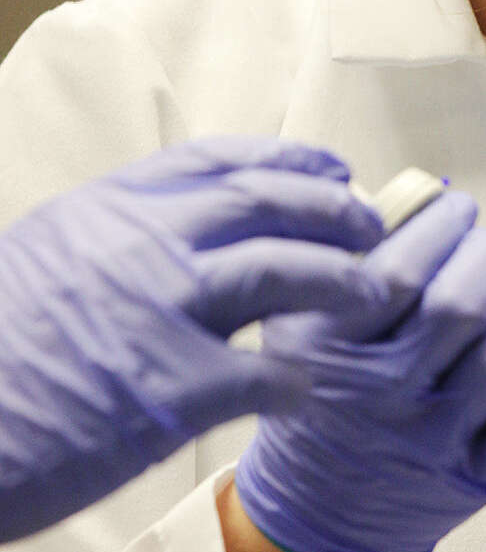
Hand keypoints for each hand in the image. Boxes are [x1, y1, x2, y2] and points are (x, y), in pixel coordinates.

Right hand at [0, 138, 386, 540]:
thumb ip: (115, 236)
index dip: (288, 161)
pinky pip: (264, 374)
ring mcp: (160, 311)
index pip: (219, 161)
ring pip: (284, 270)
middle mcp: (141, 243)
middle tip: (374, 226)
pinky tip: (308, 390)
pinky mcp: (169, 390)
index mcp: (108, 207)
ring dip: (342, 279)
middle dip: (334, 208)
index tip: (331, 171)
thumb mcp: (44, 258)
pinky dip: (296, 379)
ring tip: (373, 294)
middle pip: (267, 202)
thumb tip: (181, 228)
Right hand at [233, 190, 485, 551]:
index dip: (444, 224)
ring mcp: (434, 440)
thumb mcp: (293, 327)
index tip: (456, 211)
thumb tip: (414, 195)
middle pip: (463, 305)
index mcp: (329, 350)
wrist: (313, 516)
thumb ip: (336, 262)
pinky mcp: (477, 476)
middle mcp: (382, 396)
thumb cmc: (315, 397)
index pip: (401, 269)